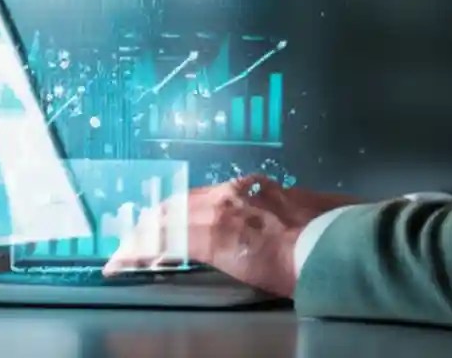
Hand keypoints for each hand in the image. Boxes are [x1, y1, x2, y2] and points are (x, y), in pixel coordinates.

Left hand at [101, 174, 360, 297]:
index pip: (201, 199)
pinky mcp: (209, 237)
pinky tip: (124, 263)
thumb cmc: (328, 232)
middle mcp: (229, 193)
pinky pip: (161, 242)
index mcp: (252, 188)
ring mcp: (217, 212)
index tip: (166, 228)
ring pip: (163, 221)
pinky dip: (139, 252)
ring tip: (121, 256)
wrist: (329, 243)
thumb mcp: (306, 213)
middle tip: (132, 243)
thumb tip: (294, 225)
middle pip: (175, 206)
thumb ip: (287, 215)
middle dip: (150, 224)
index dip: (179, 213)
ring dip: (139, 239)